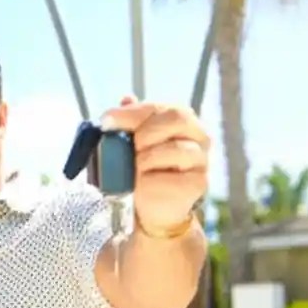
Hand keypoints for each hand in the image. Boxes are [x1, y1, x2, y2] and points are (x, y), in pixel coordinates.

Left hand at [101, 96, 209, 233]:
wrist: (150, 208)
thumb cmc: (140, 171)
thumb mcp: (128, 144)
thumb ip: (128, 122)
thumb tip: (127, 98)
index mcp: (181, 118)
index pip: (158, 107)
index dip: (131, 113)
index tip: (106, 121)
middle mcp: (198, 135)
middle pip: (177, 118)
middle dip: (145, 132)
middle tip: (128, 148)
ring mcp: (201, 159)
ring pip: (175, 149)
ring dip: (146, 160)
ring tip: (133, 171)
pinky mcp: (199, 183)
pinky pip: (173, 177)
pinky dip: (151, 181)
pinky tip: (143, 185)